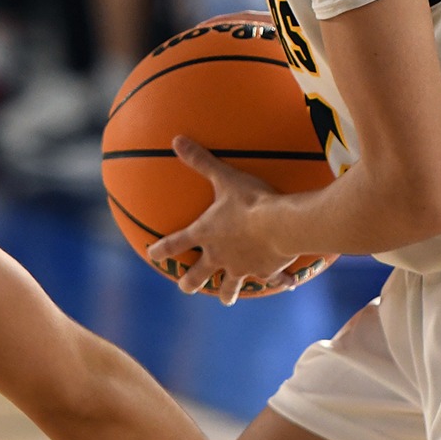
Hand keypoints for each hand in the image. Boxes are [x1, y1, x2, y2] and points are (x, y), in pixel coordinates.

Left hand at [146, 136, 296, 305]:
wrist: (280, 224)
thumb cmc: (249, 200)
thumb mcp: (224, 177)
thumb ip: (201, 160)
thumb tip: (176, 140)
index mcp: (206, 235)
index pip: (175, 244)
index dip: (162, 250)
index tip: (153, 255)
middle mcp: (219, 256)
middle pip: (197, 277)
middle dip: (190, 283)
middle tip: (187, 286)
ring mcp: (242, 267)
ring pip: (229, 288)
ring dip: (227, 293)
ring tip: (227, 299)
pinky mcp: (265, 271)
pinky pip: (272, 279)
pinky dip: (278, 281)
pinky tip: (287, 284)